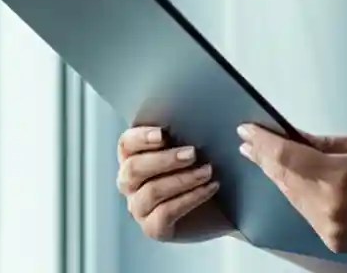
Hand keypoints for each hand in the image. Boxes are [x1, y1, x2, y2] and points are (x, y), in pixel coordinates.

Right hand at [116, 125, 226, 242]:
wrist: (220, 206)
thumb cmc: (201, 170)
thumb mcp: (193, 149)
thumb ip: (184, 135)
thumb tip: (193, 118)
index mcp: (133, 157)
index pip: (126, 143)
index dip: (141, 138)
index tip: (163, 134)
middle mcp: (130, 183)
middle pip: (134, 169)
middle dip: (165, 160)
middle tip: (193, 153)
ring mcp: (139, 207)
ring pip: (151, 192)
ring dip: (182, 179)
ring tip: (207, 171)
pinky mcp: (153, 228)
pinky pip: (165, 213)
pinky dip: (190, 198)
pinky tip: (210, 188)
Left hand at [236, 124, 346, 254]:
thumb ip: (327, 143)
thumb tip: (294, 137)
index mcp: (339, 177)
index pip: (287, 157)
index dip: (263, 143)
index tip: (246, 129)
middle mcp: (329, 207)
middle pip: (285, 180)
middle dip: (265, 159)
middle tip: (248, 142)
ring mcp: (330, 229)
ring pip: (293, 199)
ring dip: (279, 177)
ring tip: (266, 158)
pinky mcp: (335, 241)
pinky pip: (307, 214)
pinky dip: (298, 195)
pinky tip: (294, 181)